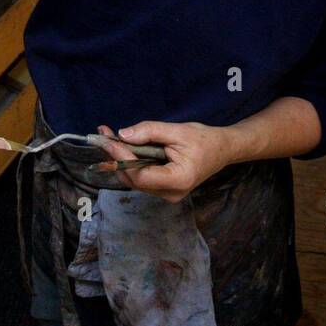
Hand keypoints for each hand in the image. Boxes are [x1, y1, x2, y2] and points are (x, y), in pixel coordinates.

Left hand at [95, 120, 230, 202]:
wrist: (222, 150)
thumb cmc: (204, 139)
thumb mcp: (177, 130)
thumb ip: (150, 132)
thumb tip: (123, 135)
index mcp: (178, 180)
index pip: (140, 175)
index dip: (121, 158)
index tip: (108, 139)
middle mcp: (170, 194)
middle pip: (133, 180)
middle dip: (116, 157)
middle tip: (103, 135)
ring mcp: (167, 195)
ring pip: (134, 180)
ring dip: (120, 160)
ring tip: (109, 138)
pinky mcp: (163, 190)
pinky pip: (141, 178)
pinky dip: (130, 163)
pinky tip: (123, 147)